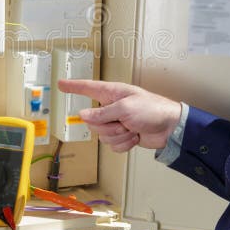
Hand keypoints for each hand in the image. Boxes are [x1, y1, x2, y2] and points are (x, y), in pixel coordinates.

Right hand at [57, 79, 180, 151]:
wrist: (170, 128)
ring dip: (119, 136)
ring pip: (102, 136)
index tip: (60, 84)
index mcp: (112, 94)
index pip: (87, 88)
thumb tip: (83, 115)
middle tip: (124, 122)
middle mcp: (111, 107)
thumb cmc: (152, 109)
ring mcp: (116, 123)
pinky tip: (134, 137)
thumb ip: (102, 113)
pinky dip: (124, 144)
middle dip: (109, 126)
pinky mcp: (122, 136)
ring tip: (132, 129)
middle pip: (93, 122)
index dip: (73, 86)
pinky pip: (112, 145)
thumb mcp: (125, 108)